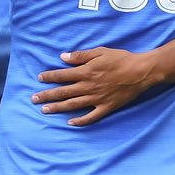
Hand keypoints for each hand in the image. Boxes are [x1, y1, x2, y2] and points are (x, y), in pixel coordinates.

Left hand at [32, 47, 156, 125]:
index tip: (39, 79)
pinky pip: (91, 116)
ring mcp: (97, 98)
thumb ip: (81, 55)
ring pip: (73, 105)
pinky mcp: (106, 107)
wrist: (141, 71)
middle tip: (34, 99)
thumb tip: (63, 57)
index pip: (62, 75)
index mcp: (86, 72)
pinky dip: (80, 121)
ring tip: (45, 110)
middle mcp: (88, 86)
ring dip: (57, 108)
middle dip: (47, 95)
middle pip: (63, 92)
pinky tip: (70, 123)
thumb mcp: (100, 52)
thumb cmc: (121, 59)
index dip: (49, 77)